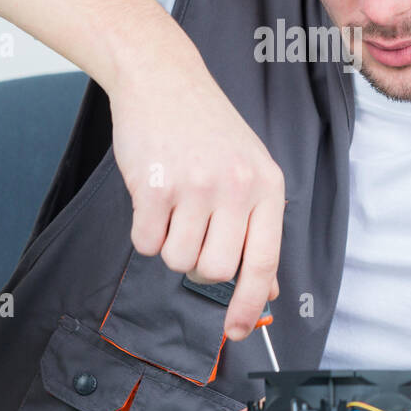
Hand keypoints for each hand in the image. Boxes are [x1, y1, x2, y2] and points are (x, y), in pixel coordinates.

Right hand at [108, 40, 283, 339]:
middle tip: (192, 233)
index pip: (263, 262)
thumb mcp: (249, 171)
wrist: (162, 79)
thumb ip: (258, 229)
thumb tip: (267, 289)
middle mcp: (235, 187)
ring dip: (169, 245)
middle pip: (216, 270)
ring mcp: (194, 186)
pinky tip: (152, 197)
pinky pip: (145, 244)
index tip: (238, 331)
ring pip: (178, 261)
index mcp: (266, 186)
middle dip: (199, 265)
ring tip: (173, 206)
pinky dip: (144, 233)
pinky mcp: (153, 186)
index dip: (250, 304)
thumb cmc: (206, 129)